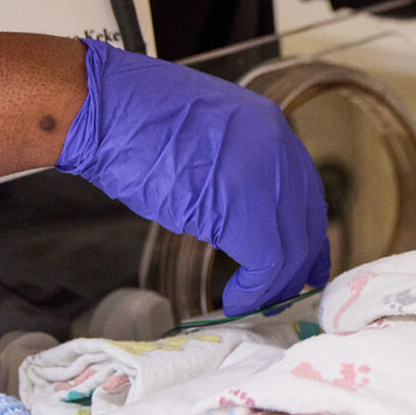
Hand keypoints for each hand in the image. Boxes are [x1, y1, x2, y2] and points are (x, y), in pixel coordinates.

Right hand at [57, 41, 330, 313]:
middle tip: (279, 292)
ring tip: (249, 301)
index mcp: (271, 128)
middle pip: (307, 221)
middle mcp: (279, 152)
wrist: (108, 114)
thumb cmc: (138, 123)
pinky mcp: (243, 210)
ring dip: (273, 283)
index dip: (305, 232)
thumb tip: (242, 210)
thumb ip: (237, 166)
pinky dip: (254, 290)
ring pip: (293, 246)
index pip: (305, 192)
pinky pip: (268, 262)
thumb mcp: (207, 135)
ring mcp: (265, 179)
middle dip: (298, 263)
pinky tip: (234, 301)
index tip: (303, 262)